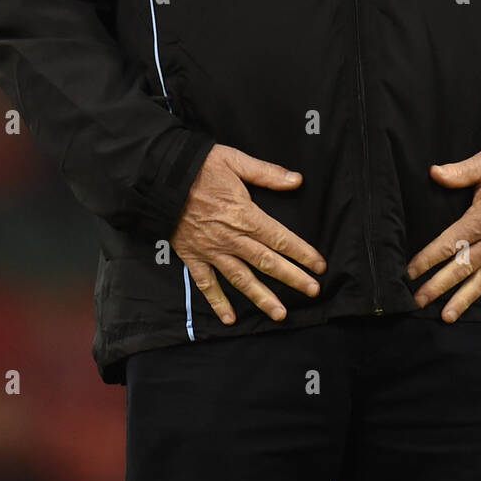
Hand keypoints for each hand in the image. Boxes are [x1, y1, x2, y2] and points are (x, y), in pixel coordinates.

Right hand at [170, 145, 326, 325]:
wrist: (161, 178)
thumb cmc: (199, 167)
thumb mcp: (235, 161)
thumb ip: (267, 173)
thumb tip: (297, 180)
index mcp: (245, 215)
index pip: (280, 238)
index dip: (302, 253)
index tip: (320, 266)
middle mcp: (231, 238)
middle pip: (267, 262)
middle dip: (292, 278)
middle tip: (313, 291)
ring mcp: (212, 251)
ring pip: (241, 279)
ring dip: (262, 297)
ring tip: (280, 314)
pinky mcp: (193, 257)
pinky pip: (206, 284)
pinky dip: (217, 302)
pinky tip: (229, 318)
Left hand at [405, 149, 480, 322]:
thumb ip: (459, 172)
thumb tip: (433, 172)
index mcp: (480, 218)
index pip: (449, 244)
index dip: (428, 259)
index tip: (410, 272)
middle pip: (462, 267)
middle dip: (439, 286)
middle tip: (419, 302)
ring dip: (465, 299)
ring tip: (447, 316)